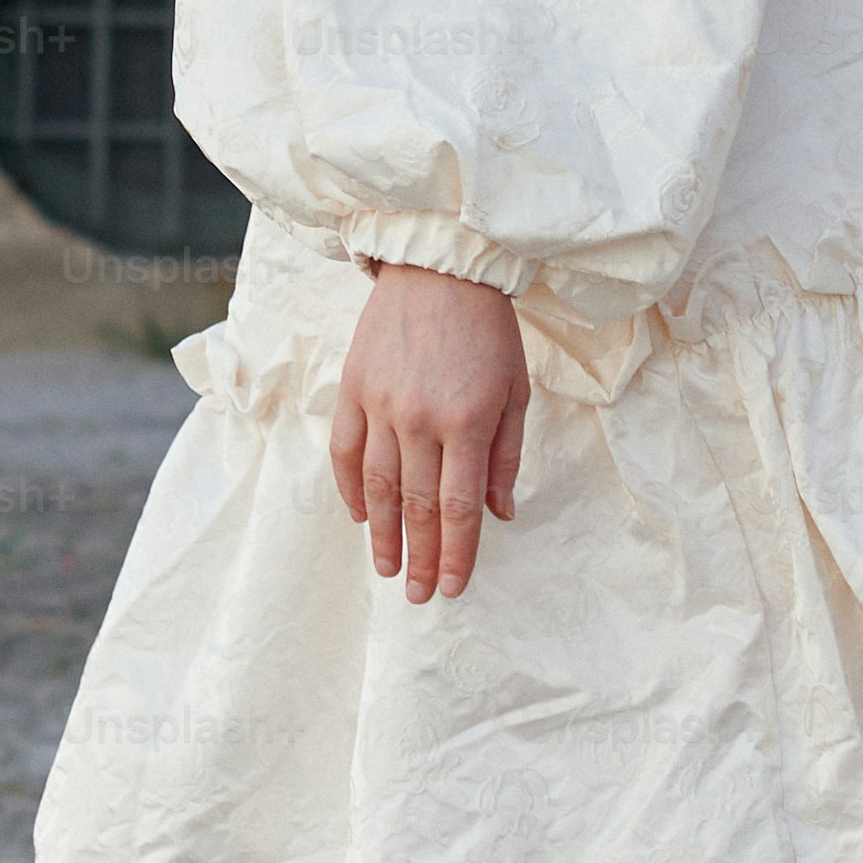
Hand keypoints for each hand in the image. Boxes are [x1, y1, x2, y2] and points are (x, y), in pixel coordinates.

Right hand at [328, 262, 529, 601]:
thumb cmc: (488, 329)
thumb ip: (506, 456)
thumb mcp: (515, 389)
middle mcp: (421, 417)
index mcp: (469, 420)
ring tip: (386, 568)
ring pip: (378, 486)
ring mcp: (381, 403)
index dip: (457, 553)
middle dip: (419, 557)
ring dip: (381, 534)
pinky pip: (346, 451)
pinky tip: (359, 515)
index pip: (458, 506)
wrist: (440, 266)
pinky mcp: (353, 387)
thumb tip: (499, 514)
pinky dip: (351, 488)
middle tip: (418, 595)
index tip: (453, 587)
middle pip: (416, 506)